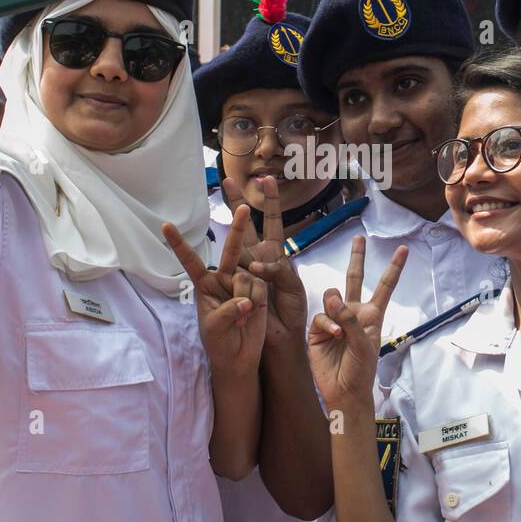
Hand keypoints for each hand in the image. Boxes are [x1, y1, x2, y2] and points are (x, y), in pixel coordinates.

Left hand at [163, 205, 266, 380]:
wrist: (238, 356)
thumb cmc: (218, 342)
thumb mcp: (214, 328)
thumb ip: (227, 310)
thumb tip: (245, 300)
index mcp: (204, 284)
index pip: (189, 261)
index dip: (178, 243)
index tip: (164, 225)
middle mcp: (223, 279)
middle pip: (230, 251)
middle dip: (237, 229)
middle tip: (244, 208)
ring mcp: (241, 283)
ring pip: (247, 277)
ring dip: (244, 298)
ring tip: (239, 319)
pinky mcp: (258, 291)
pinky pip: (259, 288)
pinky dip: (255, 302)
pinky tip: (250, 315)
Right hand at [220, 176, 308, 347]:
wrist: (280, 342)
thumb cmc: (291, 313)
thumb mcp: (293, 287)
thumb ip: (279, 270)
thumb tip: (254, 265)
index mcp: (275, 255)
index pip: (272, 222)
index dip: (271, 201)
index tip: (267, 179)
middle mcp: (256, 258)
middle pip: (244, 225)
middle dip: (235, 201)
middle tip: (227, 179)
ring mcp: (242, 272)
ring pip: (233, 249)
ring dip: (231, 237)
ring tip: (232, 237)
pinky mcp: (233, 289)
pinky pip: (234, 278)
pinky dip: (245, 287)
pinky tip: (254, 301)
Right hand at [307, 236, 407, 415]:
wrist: (343, 391)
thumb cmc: (361, 370)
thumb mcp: (364, 344)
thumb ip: (350, 320)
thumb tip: (334, 298)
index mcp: (371, 315)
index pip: (384, 287)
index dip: (393, 268)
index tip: (404, 250)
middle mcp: (353, 313)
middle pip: (354, 278)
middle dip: (357, 257)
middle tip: (359, 238)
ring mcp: (335, 320)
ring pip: (332, 295)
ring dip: (336, 306)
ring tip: (340, 329)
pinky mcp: (318, 329)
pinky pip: (321, 316)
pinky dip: (327, 324)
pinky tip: (333, 336)